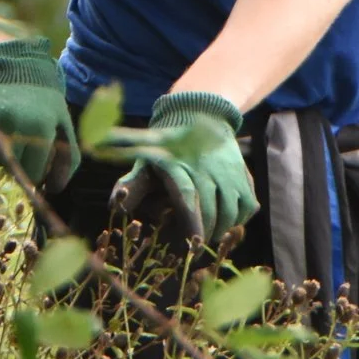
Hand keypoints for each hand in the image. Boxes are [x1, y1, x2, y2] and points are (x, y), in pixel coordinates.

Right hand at [0, 39, 79, 191]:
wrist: (12, 65)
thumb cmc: (42, 100)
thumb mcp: (62, 124)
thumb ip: (67, 159)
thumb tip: (54, 189)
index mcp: (39, 127)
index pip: (33, 174)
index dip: (36, 170)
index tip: (37, 156)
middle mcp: (12, 124)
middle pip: (10, 168)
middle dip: (17, 160)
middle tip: (22, 137)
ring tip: (8, 128)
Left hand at [110, 92, 256, 242]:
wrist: (201, 114)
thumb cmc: (166, 143)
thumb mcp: (145, 152)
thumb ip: (129, 174)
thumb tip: (110, 191)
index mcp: (179, 165)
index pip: (189, 196)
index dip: (191, 221)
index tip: (191, 240)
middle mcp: (207, 168)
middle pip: (212, 209)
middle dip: (206, 232)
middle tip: (196, 245)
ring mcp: (228, 172)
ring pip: (233, 210)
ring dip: (222, 228)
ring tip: (209, 233)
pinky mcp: (244, 175)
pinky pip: (248, 205)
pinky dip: (239, 218)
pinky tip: (226, 219)